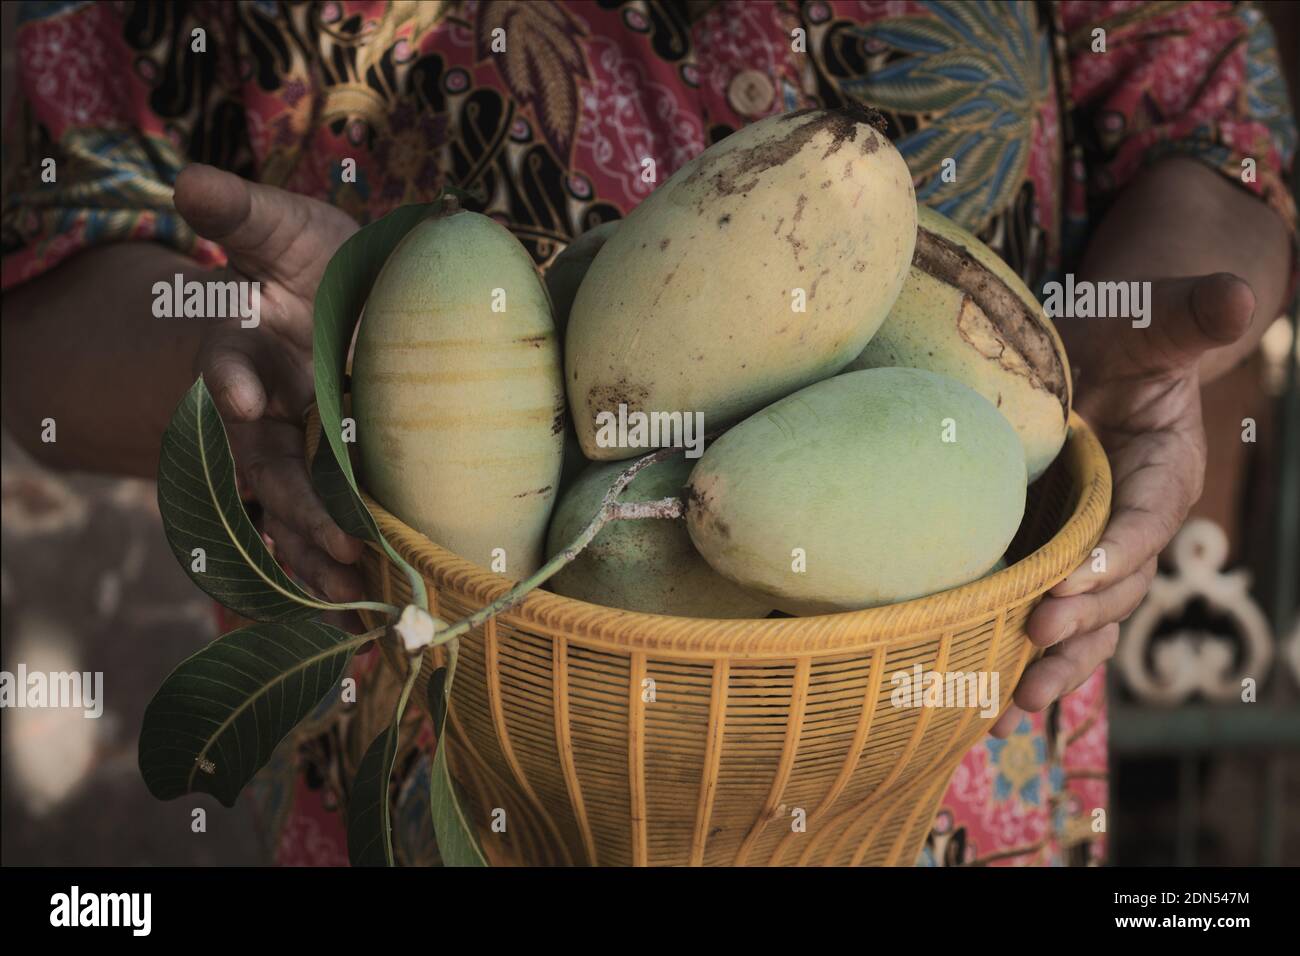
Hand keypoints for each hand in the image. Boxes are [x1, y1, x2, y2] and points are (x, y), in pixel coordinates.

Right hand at [173, 164, 365, 602]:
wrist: (356, 290)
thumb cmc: (317, 259)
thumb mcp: (285, 228)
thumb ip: (241, 214)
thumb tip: (188, 179)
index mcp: (249, 346)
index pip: (229, 364)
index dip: (234, 378)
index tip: (246, 394)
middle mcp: (268, 406)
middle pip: (269, 462)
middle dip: (297, 502)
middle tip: (333, 538)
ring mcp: (299, 443)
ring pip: (297, 506)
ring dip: (319, 548)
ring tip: (349, 591)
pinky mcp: (334, 466)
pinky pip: (326, 520)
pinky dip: (338, 559)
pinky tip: (360, 597)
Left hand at [991, 273, 1256, 736]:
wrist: (1084, 359)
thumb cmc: (1119, 334)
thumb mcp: (1148, 319)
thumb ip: (1188, 316)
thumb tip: (1241, 293)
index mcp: (1162, 473)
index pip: (1146, 520)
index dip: (1116, 551)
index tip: (1074, 575)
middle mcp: (1132, 523)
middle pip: (1117, 586)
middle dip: (1082, 617)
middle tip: (1036, 635)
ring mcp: (1092, 549)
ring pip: (1088, 617)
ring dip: (1059, 660)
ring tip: (1019, 698)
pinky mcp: (1054, 559)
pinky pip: (1051, 612)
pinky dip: (1030, 651)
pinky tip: (990, 688)